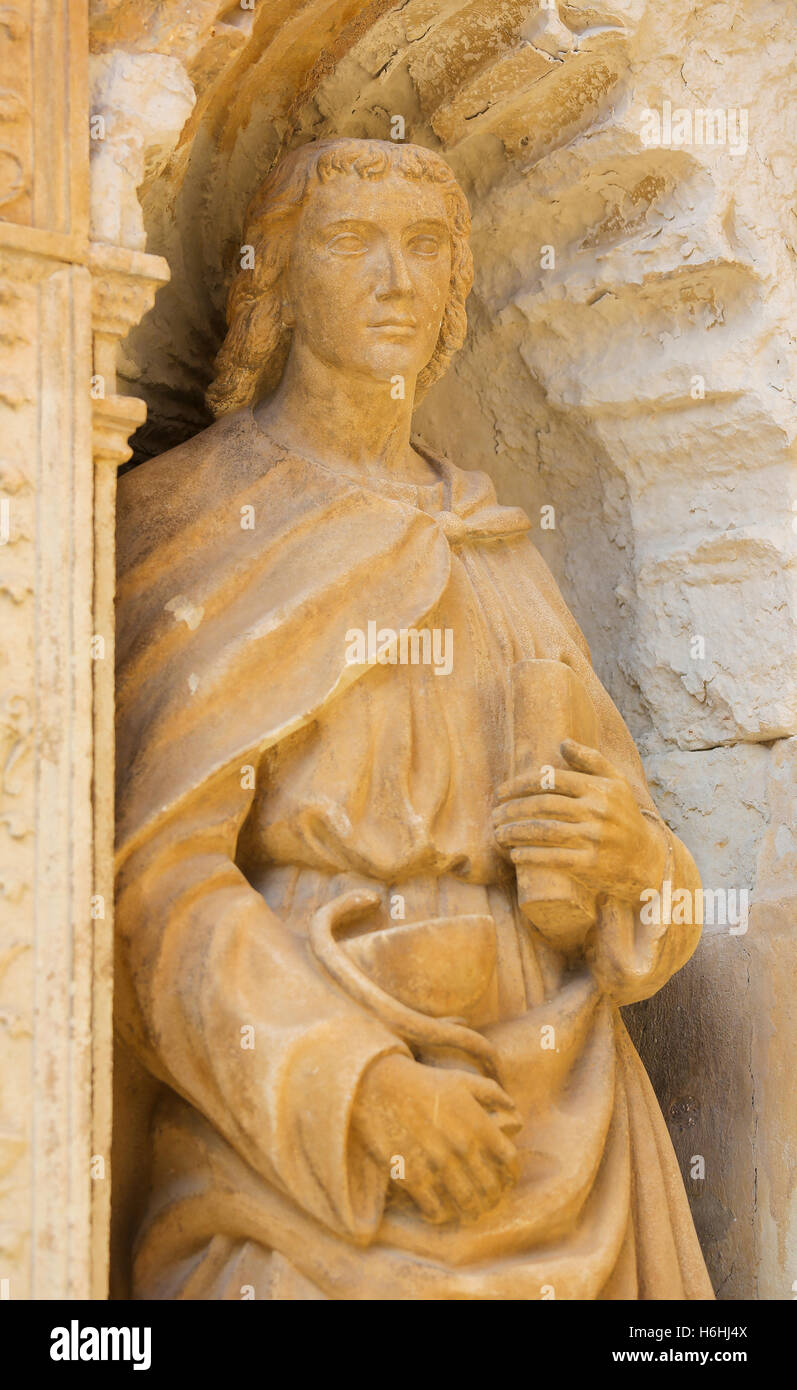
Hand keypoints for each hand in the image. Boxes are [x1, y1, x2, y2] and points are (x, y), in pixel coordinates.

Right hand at [352, 1053, 520, 1223]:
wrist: (380, 1086)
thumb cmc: (424, 1082)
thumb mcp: (462, 1080)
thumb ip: (492, 1093)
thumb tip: (514, 1109)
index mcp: (478, 1125)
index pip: (508, 1161)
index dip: (510, 1175)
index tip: (505, 1181)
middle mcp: (462, 1147)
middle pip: (490, 1187)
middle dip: (492, 1198)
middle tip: (487, 1202)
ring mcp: (438, 1164)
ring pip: (466, 1202)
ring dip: (471, 1211)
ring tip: (469, 1212)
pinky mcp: (412, 1175)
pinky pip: (435, 1208)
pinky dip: (441, 1214)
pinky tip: (440, 1210)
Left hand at [492, 739, 667, 905]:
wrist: (646, 858)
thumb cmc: (624, 816)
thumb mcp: (616, 782)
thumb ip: (591, 760)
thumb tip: (562, 742)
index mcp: (599, 788)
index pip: (551, 779)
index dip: (520, 784)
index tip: (500, 792)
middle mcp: (597, 810)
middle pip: (543, 805)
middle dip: (512, 810)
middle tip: (494, 815)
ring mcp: (594, 838)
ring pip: (544, 831)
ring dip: (515, 833)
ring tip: (498, 834)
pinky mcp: (591, 864)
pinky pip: (554, 858)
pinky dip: (531, 856)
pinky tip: (515, 855)